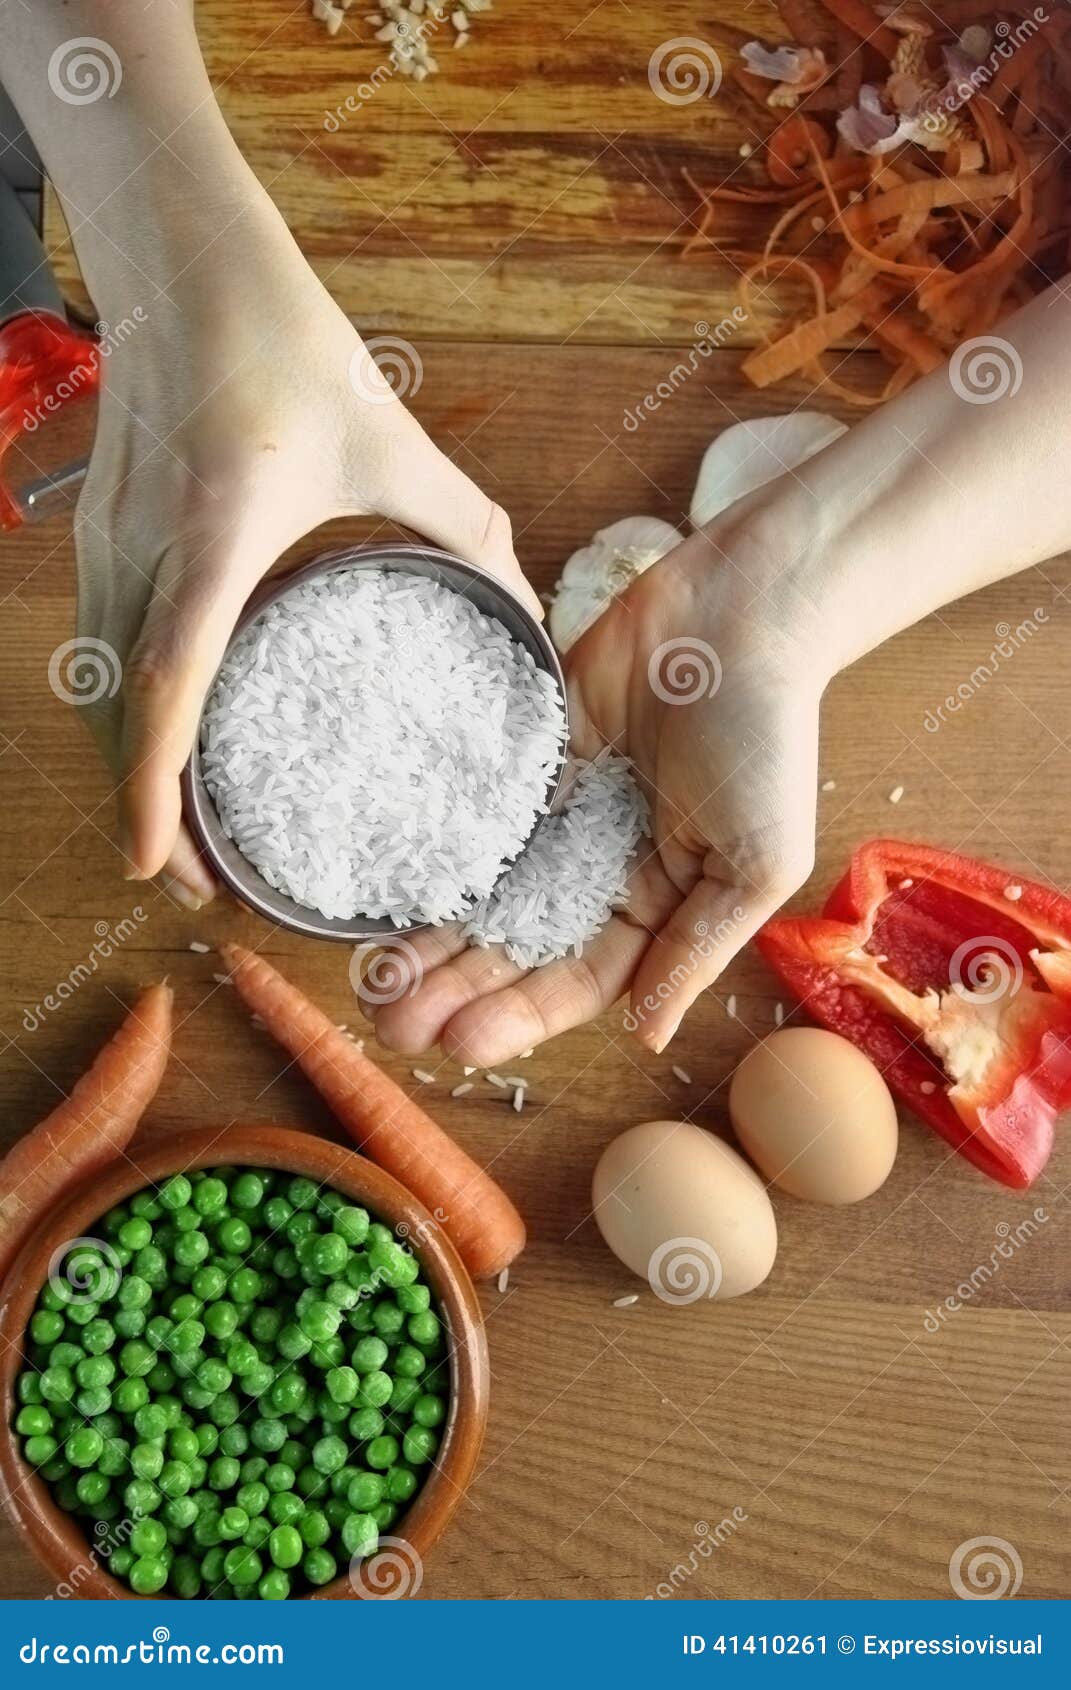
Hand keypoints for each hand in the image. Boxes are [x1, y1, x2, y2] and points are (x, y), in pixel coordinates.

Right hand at [74, 200, 538, 907]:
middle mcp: (144, 548)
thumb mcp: (390, 437)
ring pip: (95, 687)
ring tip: (177, 830)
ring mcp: (105, 540)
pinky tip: (163, 736)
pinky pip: (95, 646)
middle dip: (143, 809)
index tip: (152, 863)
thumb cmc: (282, 336)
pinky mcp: (96, 530)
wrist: (182, 252)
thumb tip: (520, 600)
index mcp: (219, 532)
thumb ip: (465, 522)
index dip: (152, 783)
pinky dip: (119, 710)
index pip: (167, 680)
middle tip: (190, 879)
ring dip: (127, 766)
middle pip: (117, 710)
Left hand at [371, 516, 825, 1062]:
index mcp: (659, 905)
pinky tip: (387, 890)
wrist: (738, 612)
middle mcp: (601, 870)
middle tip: (393, 1027)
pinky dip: (435, 854)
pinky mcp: (525, 758)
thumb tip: (649, 1041)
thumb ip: (697, 950)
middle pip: (517, 948)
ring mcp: (560, 814)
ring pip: (484, 892)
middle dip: (458, 992)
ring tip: (373, 984)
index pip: (579, 981)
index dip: (522, 1016)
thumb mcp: (755, 862)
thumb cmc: (767, 739)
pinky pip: (472, 817)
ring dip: (433, 942)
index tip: (462, 1045)